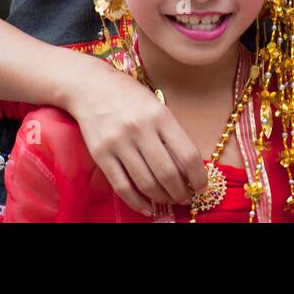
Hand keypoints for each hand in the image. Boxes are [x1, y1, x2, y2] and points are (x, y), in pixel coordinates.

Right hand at [64, 57, 206, 215]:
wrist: (90, 87)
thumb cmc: (129, 95)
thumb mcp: (157, 105)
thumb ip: (171, 132)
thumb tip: (188, 166)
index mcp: (160, 116)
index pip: (187, 154)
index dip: (198, 176)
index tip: (202, 186)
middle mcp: (141, 130)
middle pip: (167, 173)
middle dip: (181, 192)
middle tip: (186, 198)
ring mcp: (119, 144)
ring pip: (146, 183)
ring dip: (162, 198)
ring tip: (170, 201)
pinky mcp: (101, 156)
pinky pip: (122, 186)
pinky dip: (137, 202)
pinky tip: (147, 207)